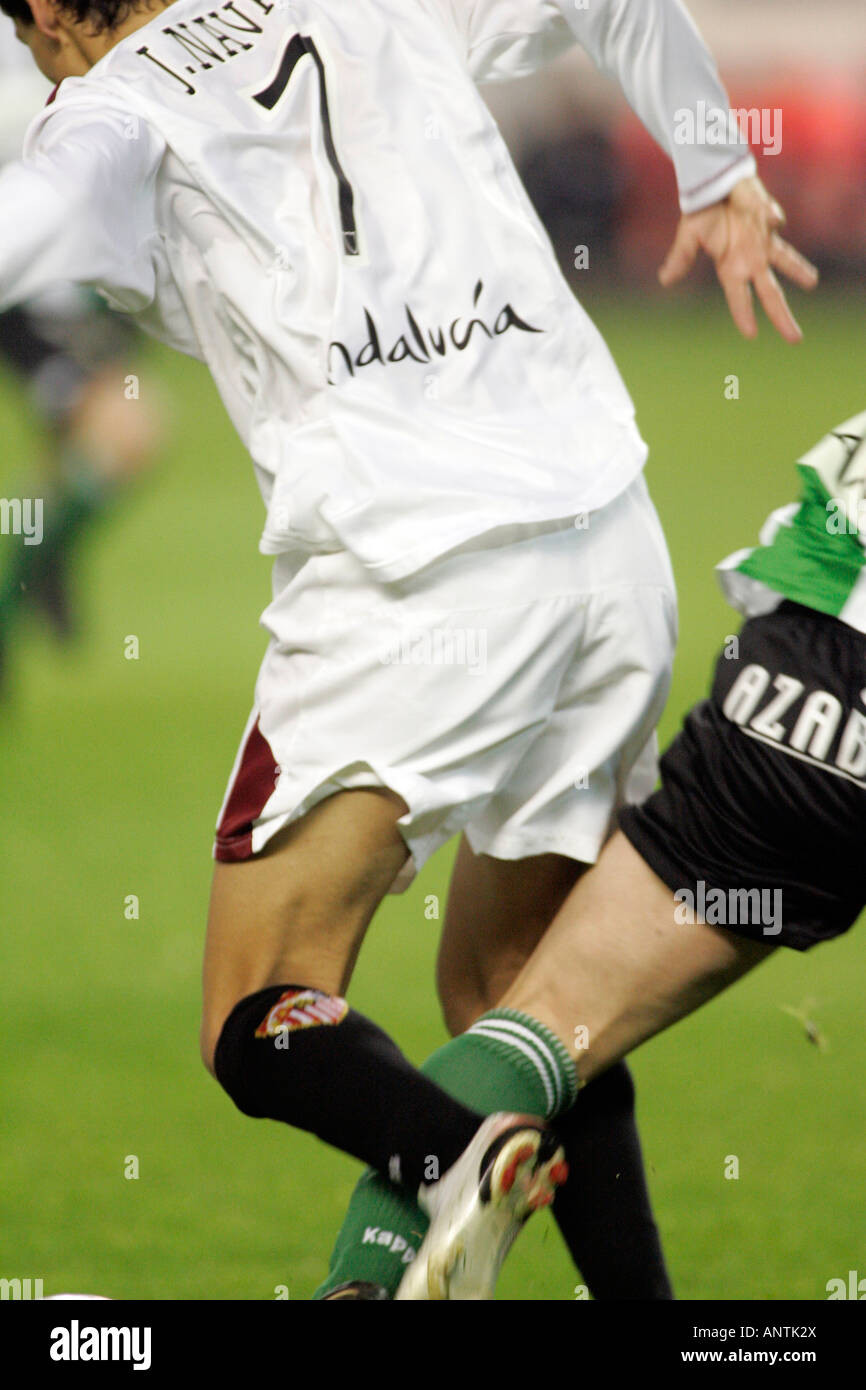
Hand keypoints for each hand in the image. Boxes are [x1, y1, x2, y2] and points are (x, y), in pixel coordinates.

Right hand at [658, 175, 818, 342]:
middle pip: (771, 293)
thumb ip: (681, 259)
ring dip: (798, 271)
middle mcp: (752, 260)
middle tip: (795, 340)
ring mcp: (764, 241)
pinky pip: (772, 218)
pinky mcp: (770, 217)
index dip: (745, 316)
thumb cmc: (703, 212)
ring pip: (786, 260)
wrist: (716, 183)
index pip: (740, 299)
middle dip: (782, 317)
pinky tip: (771, 220)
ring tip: (812, 283)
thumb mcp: (689, 238)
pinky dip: (772, 219)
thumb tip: (664, 280)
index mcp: (731, 269)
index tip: (752, 335)